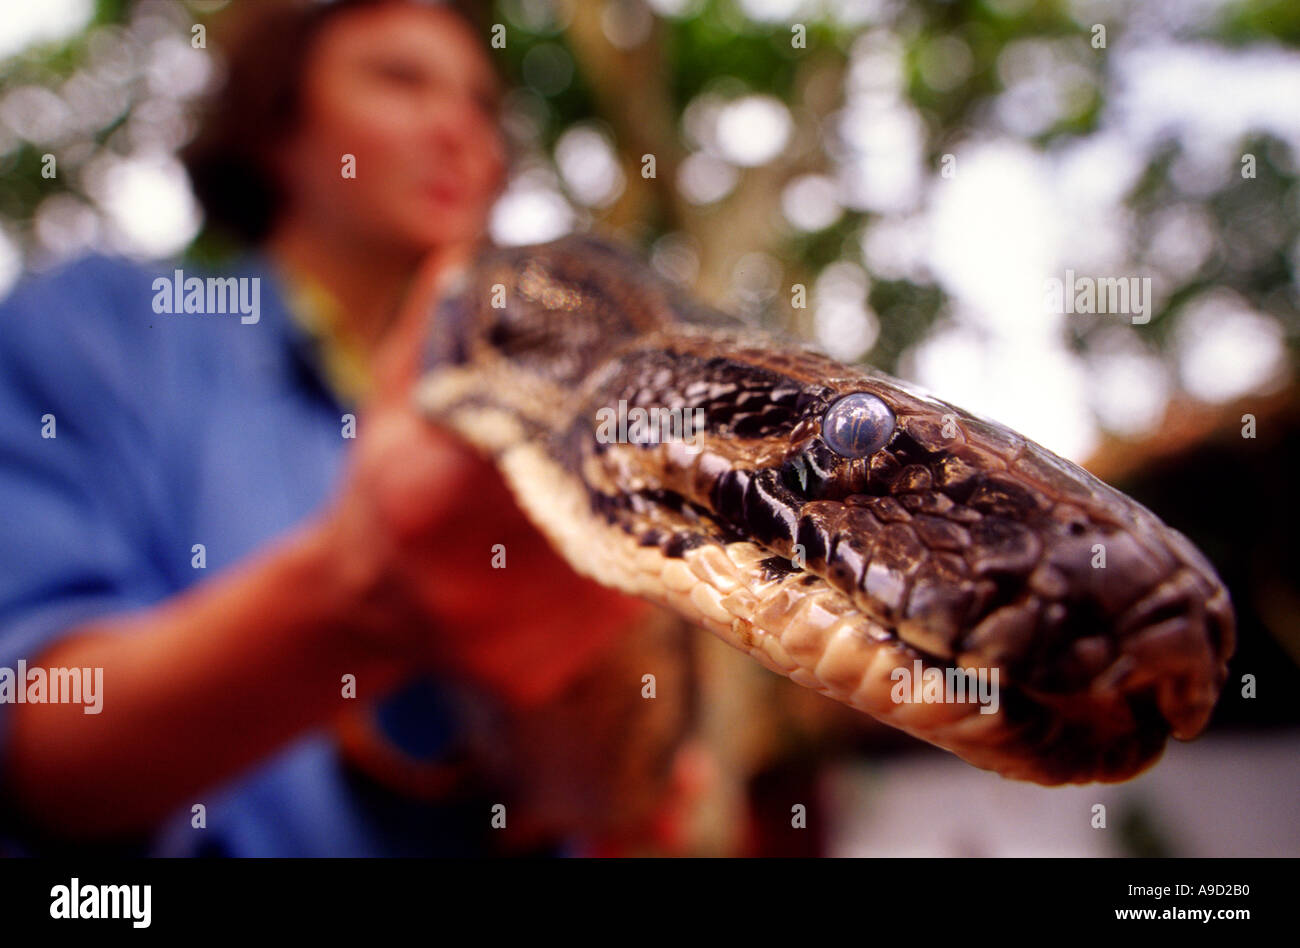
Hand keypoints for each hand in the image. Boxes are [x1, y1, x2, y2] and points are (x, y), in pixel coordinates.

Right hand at [317, 245, 652, 705]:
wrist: (360, 604)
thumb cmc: (385, 485)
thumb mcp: (395, 397)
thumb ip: (438, 323)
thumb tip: (479, 244)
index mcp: (426, 495)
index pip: (539, 451)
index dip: (601, 425)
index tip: (646, 398)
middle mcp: (464, 576)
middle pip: (597, 515)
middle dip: (641, 476)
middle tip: (690, 438)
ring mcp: (497, 638)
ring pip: (621, 573)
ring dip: (650, 532)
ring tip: (673, 489)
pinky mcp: (528, 679)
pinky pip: (612, 623)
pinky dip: (628, 586)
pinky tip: (623, 558)